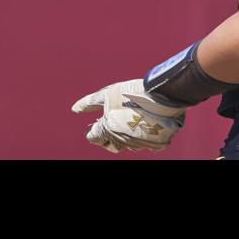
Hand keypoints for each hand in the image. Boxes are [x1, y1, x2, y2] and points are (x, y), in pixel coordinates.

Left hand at [71, 79, 187, 153]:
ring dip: (125, 136)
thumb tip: (74, 109)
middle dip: (107, 137)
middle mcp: (121, 141)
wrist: (164, 96)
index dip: (93, 130)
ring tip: (130, 121)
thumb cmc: (132, 94)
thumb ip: (89, 103)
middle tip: (112, 124)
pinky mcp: (155, 144)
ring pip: (128, 145)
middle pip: (109, 145)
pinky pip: (145, 144)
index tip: (97, 122)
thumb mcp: (107, 94)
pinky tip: (145, 124)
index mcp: (107, 130)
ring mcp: (139, 144)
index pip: (93, 137)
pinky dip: (142, 136)